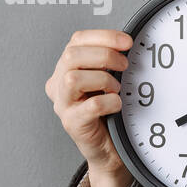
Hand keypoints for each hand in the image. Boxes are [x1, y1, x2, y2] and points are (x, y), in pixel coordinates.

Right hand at [45, 28, 132, 170]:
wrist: (109, 149)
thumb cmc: (109, 112)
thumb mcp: (109, 80)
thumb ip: (110, 62)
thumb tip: (128, 43)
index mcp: (66, 68)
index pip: (76, 40)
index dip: (103, 37)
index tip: (127, 42)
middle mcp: (59, 84)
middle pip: (71, 55)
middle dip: (104, 55)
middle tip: (124, 65)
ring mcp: (63, 104)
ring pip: (73, 78)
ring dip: (103, 79)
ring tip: (117, 89)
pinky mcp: (73, 123)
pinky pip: (90, 106)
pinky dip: (109, 102)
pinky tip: (117, 105)